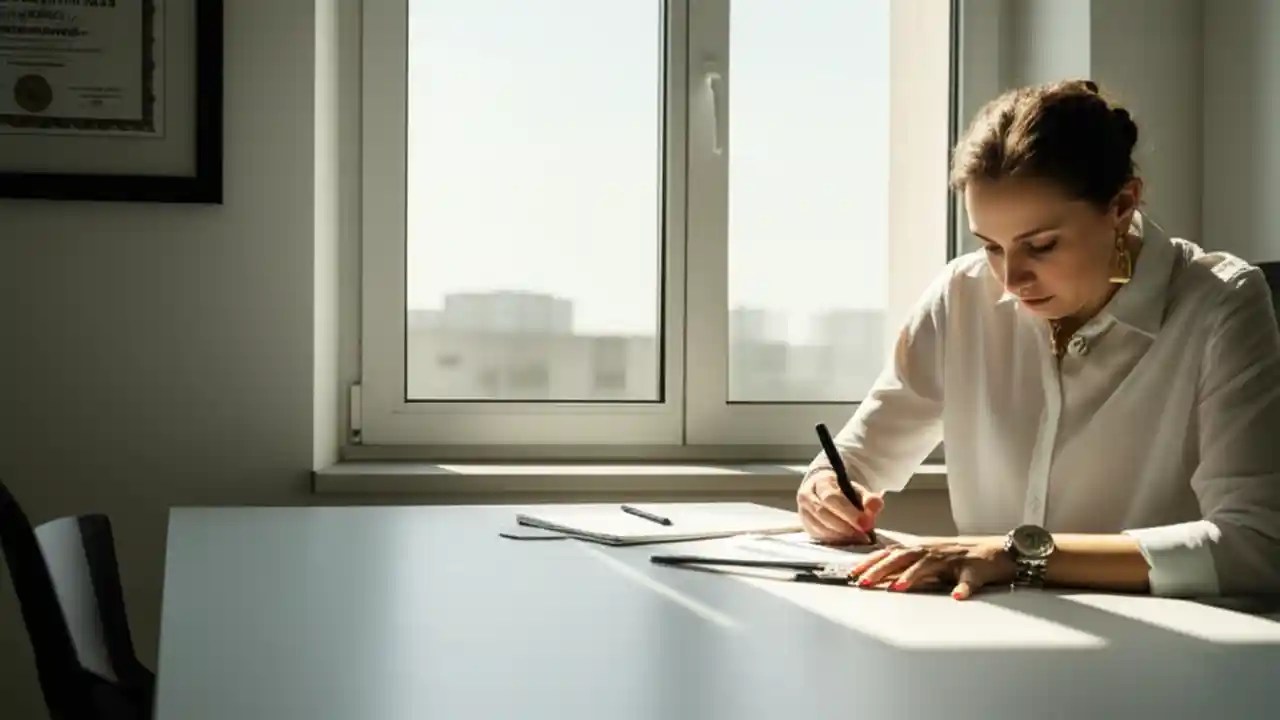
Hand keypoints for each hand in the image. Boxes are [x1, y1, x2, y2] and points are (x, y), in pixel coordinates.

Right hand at [797, 469, 883, 544]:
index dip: (848, 512)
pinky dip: (834, 540)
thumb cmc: (843, 492)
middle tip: (862, 534)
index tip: (865, 523)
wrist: (823, 491)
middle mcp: (806, 496)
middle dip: (845, 526)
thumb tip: (875, 504)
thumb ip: (868, 498)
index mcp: (820, 482)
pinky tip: (847, 540)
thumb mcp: (857, 491)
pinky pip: (819, 535)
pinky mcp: (805, 526)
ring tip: (857, 537)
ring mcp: (803, 512)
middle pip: (823, 513)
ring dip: (840, 535)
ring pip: (820, 526)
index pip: (831, 498)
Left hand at [849, 537, 1015, 598]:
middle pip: (903, 557)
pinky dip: (963, 588)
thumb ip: (910, 567)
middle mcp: (934, 551)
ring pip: (931, 565)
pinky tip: (957, 596)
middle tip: (864, 582)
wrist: (1001, 551)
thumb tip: (883, 578)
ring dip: (913, 576)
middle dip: (882, 569)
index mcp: (923, 549)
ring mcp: (955, 559)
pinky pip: (970, 580)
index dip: (871, 562)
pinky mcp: (977, 569)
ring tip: (898, 588)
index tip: (853, 573)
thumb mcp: (932, 560)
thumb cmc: (964, 557)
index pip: (891, 553)